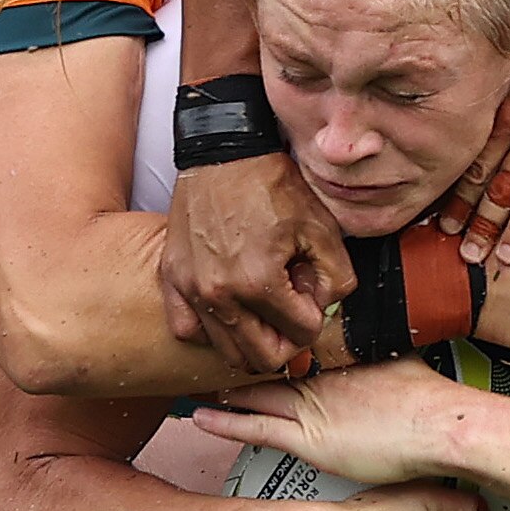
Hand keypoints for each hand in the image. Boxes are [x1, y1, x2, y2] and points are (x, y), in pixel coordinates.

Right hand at [159, 154, 350, 376]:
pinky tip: (229, 309)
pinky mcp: (172, 278)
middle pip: (262, 358)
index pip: (302, 334)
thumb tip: (322, 306)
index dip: (315, 316)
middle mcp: (218, 294)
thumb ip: (337, 278)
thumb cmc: (272, 184)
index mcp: (257, 281)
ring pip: (226, 352)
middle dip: (286, 341)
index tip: (310, 290)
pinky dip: (211, 330)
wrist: (224, 152)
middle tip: (292, 311)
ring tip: (263, 308)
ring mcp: (190, 288)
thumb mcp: (322, 227)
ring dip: (252, 340)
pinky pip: (187, 329)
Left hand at [200, 356, 483, 492]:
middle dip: (238, 361)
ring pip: (254, 394)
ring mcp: (309, 408)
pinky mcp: (308, 441)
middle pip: (266, 364)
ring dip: (225, 390)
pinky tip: (199, 417)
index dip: (266, 341)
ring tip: (197, 385)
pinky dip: (226, 422)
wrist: (438, 426)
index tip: (246, 334)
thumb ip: (382, 347)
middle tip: (209, 354)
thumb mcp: (401, 354)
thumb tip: (383, 334)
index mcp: (338, 353)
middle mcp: (317, 375)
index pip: (290, 345)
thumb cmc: (430, 398)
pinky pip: (256, 429)